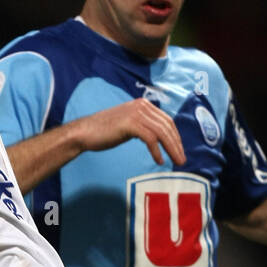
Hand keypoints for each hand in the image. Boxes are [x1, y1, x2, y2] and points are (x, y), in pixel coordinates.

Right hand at [69, 99, 185, 167]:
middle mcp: (142, 106)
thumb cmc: (104, 131)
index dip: (175, 137)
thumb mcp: (128, 124)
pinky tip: (159, 161)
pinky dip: (157, 151)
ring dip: (171, 149)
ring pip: (161, 132)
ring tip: (176, 162)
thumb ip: (142, 125)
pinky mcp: (130, 123)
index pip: (166, 120)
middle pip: (167, 126)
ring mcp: (136, 113)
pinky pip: (150, 138)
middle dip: (177, 144)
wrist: (84, 132)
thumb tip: (158, 136)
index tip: (179, 150)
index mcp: (143, 105)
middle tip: (182, 160)